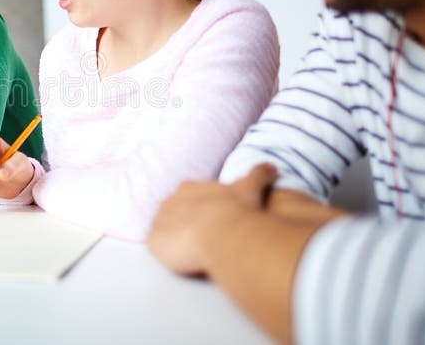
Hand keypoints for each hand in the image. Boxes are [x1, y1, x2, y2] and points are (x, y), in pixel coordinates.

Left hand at [147, 163, 277, 275]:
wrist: (222, 233)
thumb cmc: (236, 209)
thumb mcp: (250, 187)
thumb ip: (259, 175)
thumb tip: (271, 167)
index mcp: (188, 189)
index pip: (187, 194)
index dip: (198, 206)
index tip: (210, 216)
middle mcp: (169, 202)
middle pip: (173, 212)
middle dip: (184, 222)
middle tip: (201, 236)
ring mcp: (159, 222)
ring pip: (162, 228)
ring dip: (173, 237)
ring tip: (189, 250)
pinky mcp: (153, 242)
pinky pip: (155, 246)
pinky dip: (164, 251)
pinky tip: (178, 257)